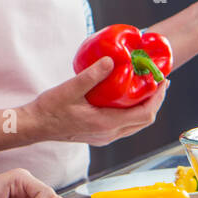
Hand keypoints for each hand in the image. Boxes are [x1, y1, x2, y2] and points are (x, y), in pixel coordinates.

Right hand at [22, 57, 170, 146]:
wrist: (34, 126)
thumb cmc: (49, 109)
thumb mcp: (69, 89)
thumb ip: (92, 76)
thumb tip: (111, 60)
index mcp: (105, 123)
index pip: (144, 114)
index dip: (157, 98)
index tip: (163, 81)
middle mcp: (109, 134)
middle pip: (144, 121)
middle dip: (156, 101)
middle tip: (160, 82)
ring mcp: (104, 137)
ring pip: (136, 125)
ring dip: (145, 107)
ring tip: (147, 88)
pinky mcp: (99, 135)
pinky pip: (125, 125)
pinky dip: (133, 112)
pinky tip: (127, 98)